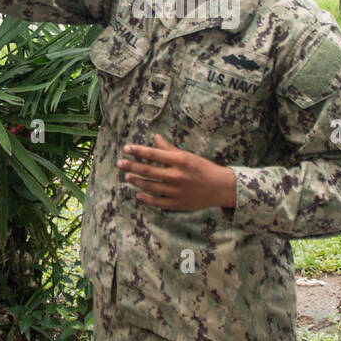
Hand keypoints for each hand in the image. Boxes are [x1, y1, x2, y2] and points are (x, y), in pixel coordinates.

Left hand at [118, 134, 237, 209]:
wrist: (221, 188)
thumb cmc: (203, 168)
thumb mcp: (187, 156)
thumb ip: (169, 148)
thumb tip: (154, 137)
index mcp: (180, 161)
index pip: (154, 154)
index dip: (138, 151)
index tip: (126, 148)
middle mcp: (177, 176)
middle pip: (148, 171)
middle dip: (131, 166)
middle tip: (119, 163)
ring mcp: (176, 191)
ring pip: (150, 186)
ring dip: (136, 181)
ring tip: (127, 176)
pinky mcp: (177, 203)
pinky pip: (157, 202)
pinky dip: (145, 198)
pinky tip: (137, 193)